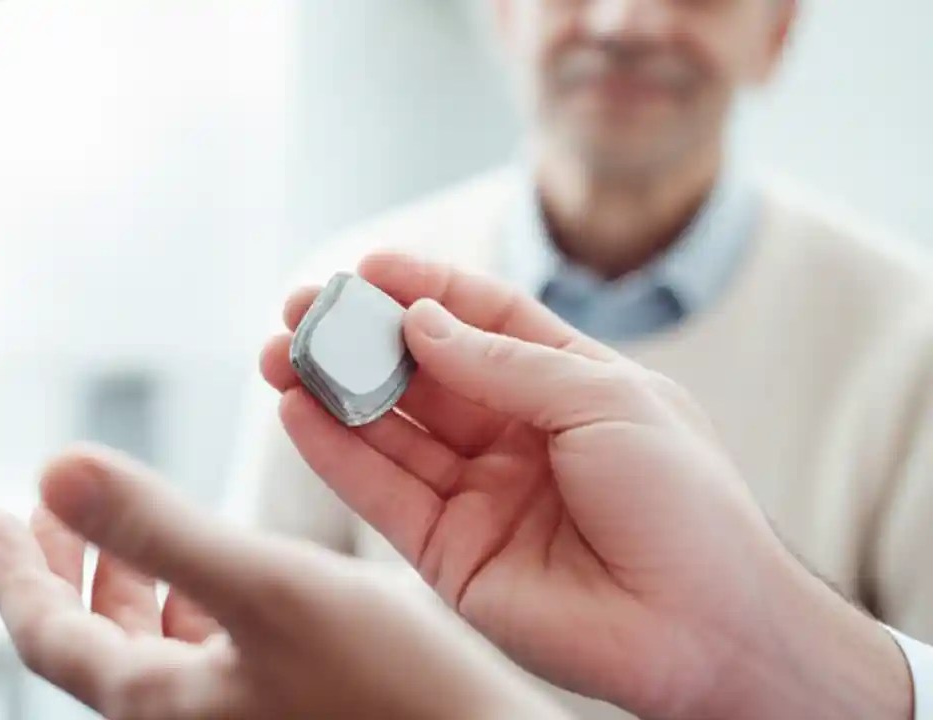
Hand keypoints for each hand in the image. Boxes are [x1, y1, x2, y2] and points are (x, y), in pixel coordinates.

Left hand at [0, 445, 568, 719]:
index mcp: (161, 702)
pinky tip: (218, 574)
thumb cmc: (392, 696)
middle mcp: (189, 718)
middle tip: (45, 515)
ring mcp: (235, 717)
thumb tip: (53, 471)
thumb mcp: (268, 592)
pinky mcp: (283, 708)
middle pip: (93, 643)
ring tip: (122, 534)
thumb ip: (159, 531)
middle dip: (64, 570)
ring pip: (151, 647)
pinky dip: (189, 599)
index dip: (9, 569)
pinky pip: (206, 650)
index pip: (44, 634)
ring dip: (126, 582)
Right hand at [263, 252, 912, 719]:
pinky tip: (296, 412)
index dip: (426, 290)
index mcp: (567, 387)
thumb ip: (503, 362)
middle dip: (362, 339)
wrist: (705, 627)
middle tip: (301, 310)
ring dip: (333, 391)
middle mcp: (516, 438)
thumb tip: (419, 322)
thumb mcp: (604, 399)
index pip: (483, 322)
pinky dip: (335, 453)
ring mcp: (480, 496)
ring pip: (390, 433)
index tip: (370, 267)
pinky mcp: (450, 554)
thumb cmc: (684, 503)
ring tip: (278, 355)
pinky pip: (382, 495)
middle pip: (422, 374)